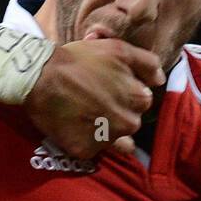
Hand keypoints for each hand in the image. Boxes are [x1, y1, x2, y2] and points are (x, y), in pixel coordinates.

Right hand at [24, 39, 163, 158]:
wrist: (40, 77)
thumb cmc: (80, 60)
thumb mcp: (118, 50)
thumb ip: (147, 63)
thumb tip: (160, 81)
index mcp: (140, 99)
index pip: (142, 101)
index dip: (126, 92)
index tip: (108, 85)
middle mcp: (128, 123)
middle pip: (130, 122)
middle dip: (117, 113)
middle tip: (95, 99)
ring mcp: (107, 139)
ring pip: (115, 140)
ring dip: (105, 129)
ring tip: (85, 114)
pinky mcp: (85, 151)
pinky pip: (93, 149)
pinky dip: (86, 140)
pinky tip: (74, 126)